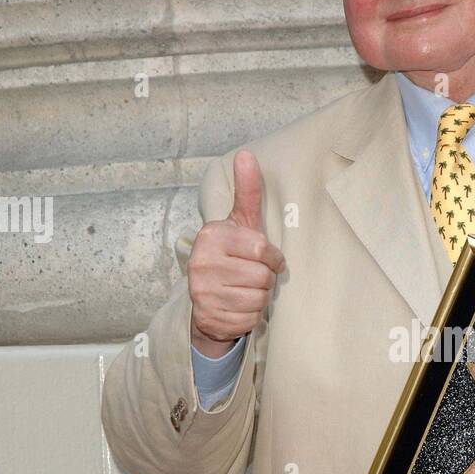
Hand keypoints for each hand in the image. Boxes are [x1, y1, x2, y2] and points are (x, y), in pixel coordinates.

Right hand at [188, 149, 286, 355]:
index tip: (268, 259)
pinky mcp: (209, 317)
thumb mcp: (240, 223)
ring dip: (259, 298)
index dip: (272, 257)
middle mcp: (202, 263)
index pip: (261, 248)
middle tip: (253, 276)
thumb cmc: (231, 256)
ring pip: (258, 299)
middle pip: (262, 276)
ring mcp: (203, 292)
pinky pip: (250, 319)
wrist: (207, 299)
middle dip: (265, 279)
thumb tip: (246, 154)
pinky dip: (250, 316)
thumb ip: (247, 191)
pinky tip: (238, 306)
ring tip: (244, 290)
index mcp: (211, 236)